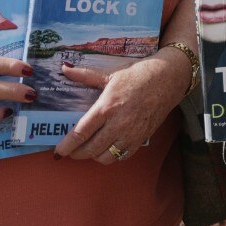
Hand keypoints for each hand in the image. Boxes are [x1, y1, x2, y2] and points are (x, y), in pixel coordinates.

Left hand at [53, 52, 187, 163]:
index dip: (66, 146)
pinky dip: (112, 155)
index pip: (80, 133)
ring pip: (105, 157)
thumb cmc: (138, 74)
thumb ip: (86, 75)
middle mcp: (118, 124)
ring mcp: (131, 133)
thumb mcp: (111, 74)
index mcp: (107, 107)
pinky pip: (122, 156)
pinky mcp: (142, 138)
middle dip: (77, 154)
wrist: (168, 78)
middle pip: (90, 149)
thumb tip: (65, 69)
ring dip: (94, 156)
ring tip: (90, 149)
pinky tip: (108, 148)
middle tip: (70, 152)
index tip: (58, 152)